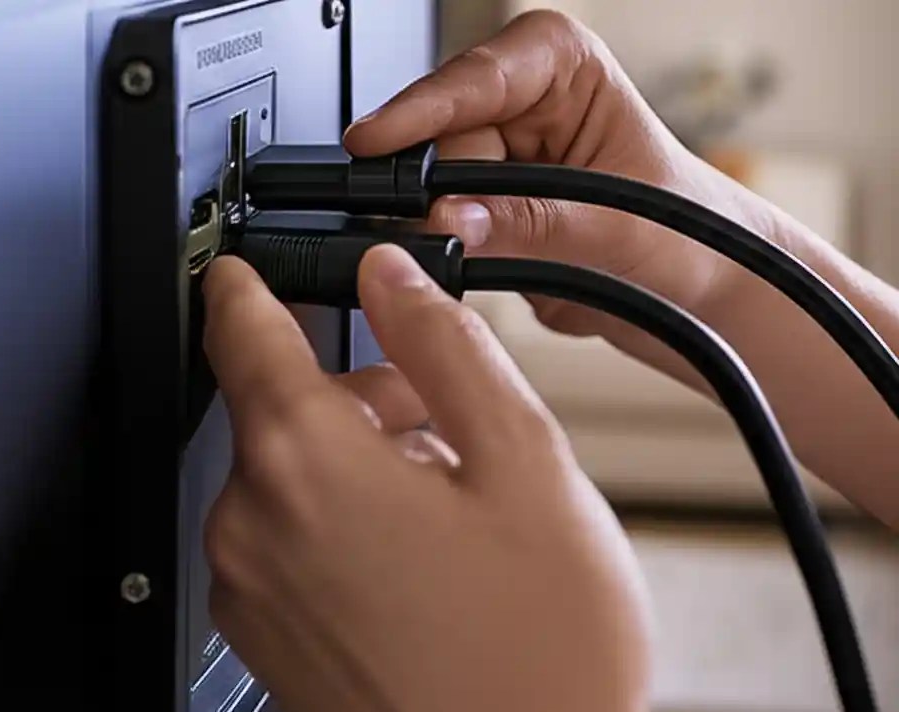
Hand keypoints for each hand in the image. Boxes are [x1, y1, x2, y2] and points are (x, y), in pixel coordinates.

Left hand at [201, 246, 651, 711]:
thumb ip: (446, 349)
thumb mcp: (524, 467)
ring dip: (353, 466)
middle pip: (281, 409)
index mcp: (306, 461)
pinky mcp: (262, 636)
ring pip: (287, 476)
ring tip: (449, 518)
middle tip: (445, 433)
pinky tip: (416, 567)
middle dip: (356, 400)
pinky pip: (284, 541)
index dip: (245, 285)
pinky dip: (335, 525)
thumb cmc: (535, 654)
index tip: (244, 267)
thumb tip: (395, 278)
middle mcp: (252, 523)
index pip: (239, 331)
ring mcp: (249, 589)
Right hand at [343, 9, 774, 350]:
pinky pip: (431, 227)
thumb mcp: (618, 224)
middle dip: (446, 191)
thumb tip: (449, 218)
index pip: (473, 79)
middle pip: (438, 140)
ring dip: (452, 230)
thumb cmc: (687, 232)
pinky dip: (450, 252)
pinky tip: (492, 261)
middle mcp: (515, 100)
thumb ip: (531, 222)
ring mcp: (489, 153)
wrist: (694, 291)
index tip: (373, 142)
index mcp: (559, 63)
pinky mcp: (472, 204)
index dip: (420, 113)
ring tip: (516, 251)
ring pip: (427, 189)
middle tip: (477, 232)